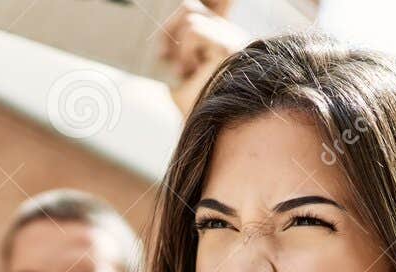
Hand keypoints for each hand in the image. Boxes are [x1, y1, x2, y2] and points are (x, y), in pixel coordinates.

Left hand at [159, 0, 245, 116]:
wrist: (207, 135)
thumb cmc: (194, 110)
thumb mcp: (178, 73)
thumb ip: (174, 47)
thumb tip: (162, 26)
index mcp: (222, 40)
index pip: (194, 14)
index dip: (171, 26)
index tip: (161, 55)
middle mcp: (232, 35)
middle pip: (190, 9)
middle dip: (168, 30)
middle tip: (162, 58)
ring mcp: (233, 39)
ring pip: (191, 16)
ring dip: (178, 47)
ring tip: (185, 72)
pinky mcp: (229, 47)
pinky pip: (195, 29)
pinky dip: (184, 50)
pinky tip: (191, 71)